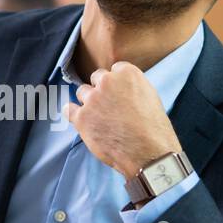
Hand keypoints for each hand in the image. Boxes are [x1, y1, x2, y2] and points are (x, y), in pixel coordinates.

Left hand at [62, 61, 181, 177]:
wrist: (148, 152)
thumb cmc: (153, 129)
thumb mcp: (150, 97)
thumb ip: (132, 87)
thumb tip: (122, 89)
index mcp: (127, 73)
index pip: (114, 70)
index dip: (116, 84)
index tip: (118, 94)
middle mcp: (108, 81)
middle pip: (96, 79)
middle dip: (101, 91)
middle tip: (109, 107)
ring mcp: (92, 99)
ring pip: (82, 92)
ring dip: (88, 103)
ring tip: (99, 119)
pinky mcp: (81, 117)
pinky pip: (69, 109)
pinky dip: (74, 114)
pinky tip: (82, 121)